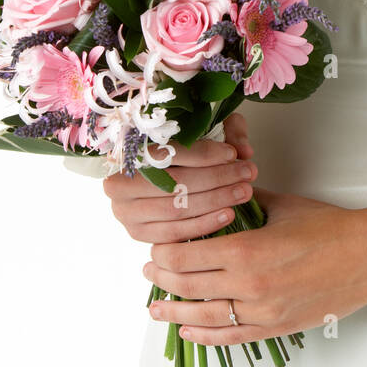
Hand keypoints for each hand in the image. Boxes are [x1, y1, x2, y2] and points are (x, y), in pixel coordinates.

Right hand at [102, 111, 257, 242]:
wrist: (160, 178)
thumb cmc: (184, 152)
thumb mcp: (203, 133)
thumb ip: (226, 134)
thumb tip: (244, 150)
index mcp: (126, 151)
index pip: (168, 152)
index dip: (203, 153)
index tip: (232, 154)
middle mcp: (118, 183)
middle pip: (174, 182)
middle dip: (217, 177)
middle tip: (248, 173)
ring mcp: (126, 212)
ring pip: (176, 208)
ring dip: (215, 200)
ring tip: (244, 192)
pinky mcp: (138, 234)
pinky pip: (174, 233)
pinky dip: (204, 224)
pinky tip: (228, 214)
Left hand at [144, 185, 366, 345]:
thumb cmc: (329, 227)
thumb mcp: (282, 205)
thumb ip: (246, 202)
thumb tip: (223, 194)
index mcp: (248, 250)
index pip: (188, 255)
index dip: (165, 254)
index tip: (155, 248)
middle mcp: (249, 286)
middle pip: (189, 286)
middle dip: (163, 279)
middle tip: (149, 272)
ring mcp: (262, 312)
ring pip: (204, 317)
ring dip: (174, 312)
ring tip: (155, 308)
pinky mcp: (275, 329)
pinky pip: (230, 337)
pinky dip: (204, 336)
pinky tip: (187, 330)